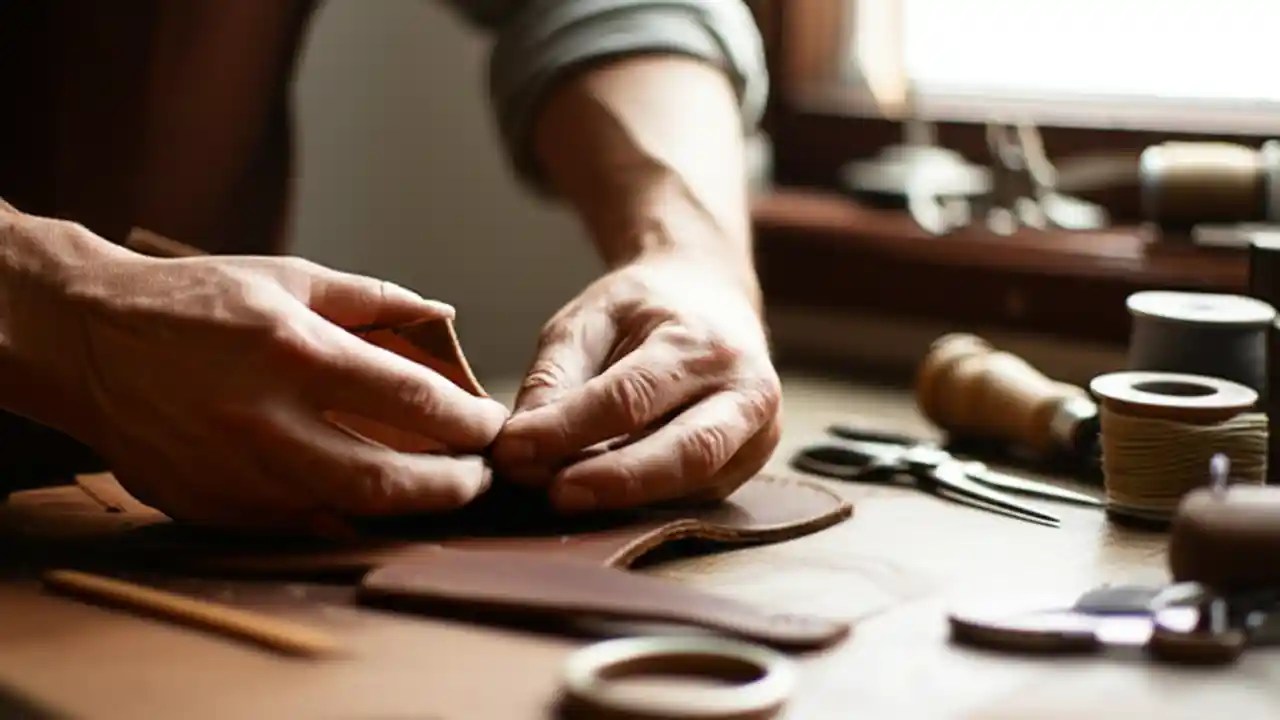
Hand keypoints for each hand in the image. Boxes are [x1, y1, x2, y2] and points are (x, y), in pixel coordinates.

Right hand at [28, 218, 507, 531]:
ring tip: (441, 491)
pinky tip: (376, 505)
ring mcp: (237, 473)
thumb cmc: (196, 301)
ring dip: (409, 510)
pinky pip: (299, 525)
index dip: (468, 421)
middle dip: (453, 486)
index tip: (491, 425)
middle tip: (481, 477)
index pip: (412, 401)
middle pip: (389, 481)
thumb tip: (443, 318)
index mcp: (295, 352)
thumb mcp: (287, 276)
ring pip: (348, 513)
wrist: (86, 340)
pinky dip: (348, 518)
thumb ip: (372, 299)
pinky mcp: (212, 506)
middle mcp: (267, 421)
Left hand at [492, 250, 780, 512]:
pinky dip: (643, 499)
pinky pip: (693, 494)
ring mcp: (757, 435)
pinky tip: (600, 492)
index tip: (510, 449)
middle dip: (613, 480)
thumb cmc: (646, 307)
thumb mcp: (591, 319)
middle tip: (551, 494)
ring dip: (624, 497)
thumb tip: (520, 446)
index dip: (567, 429)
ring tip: (562, 494)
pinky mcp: (746, 466)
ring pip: (692, 481)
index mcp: (705, 343)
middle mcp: (746, 391)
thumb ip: (555, 377)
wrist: (711, 297)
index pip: (630, 397)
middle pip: (684, 452)